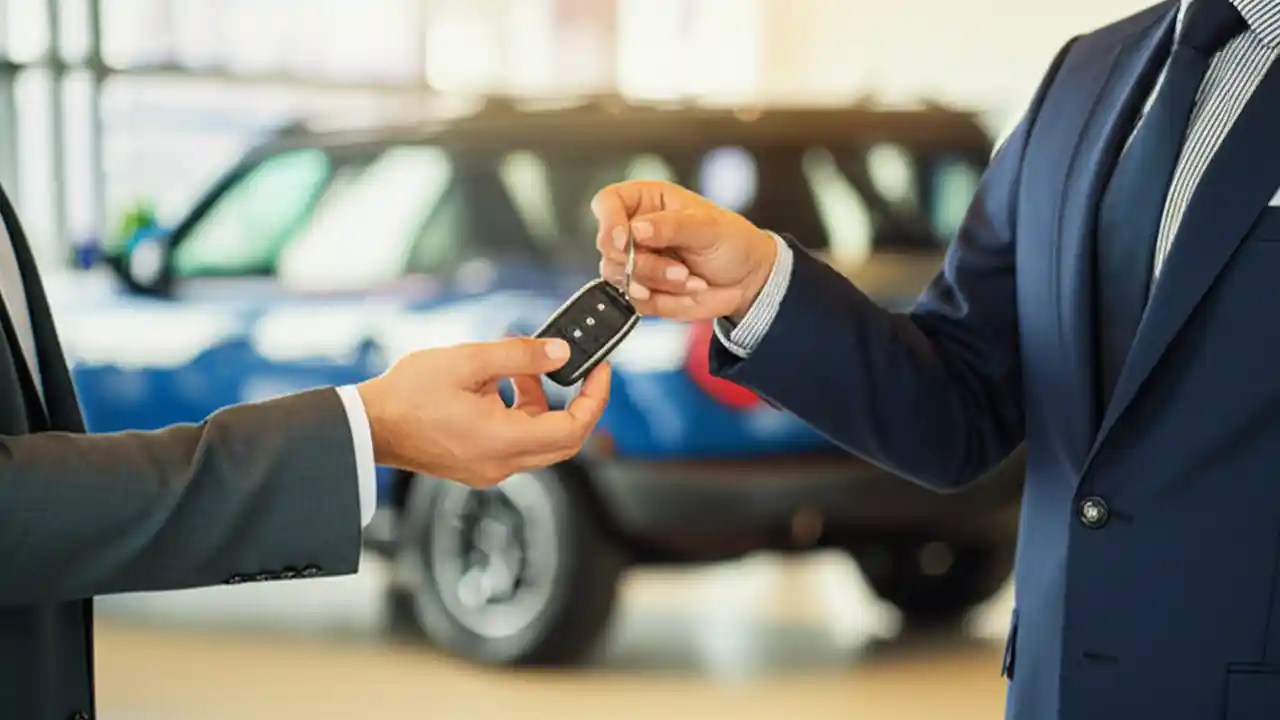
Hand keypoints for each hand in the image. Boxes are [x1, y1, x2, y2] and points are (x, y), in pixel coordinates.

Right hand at [356, 338, 609, 486]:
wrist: (369, 425)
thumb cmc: (408, 395)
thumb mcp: (468, 361)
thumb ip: (519, 356)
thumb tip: (560, 352)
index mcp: (503, 441)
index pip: (573, 428)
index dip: (594, 398)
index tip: (599, 370)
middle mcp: (501, 464)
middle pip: (562, 439)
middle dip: (573, 400)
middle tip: (575, 368)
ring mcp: (488, 468)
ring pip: (537, 438)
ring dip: (539, 402)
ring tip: (515, 367)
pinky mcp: (476, 464)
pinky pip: (515, 441)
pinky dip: (518, 412)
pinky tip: (496, 385)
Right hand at [592, 180, 777, 322]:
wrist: (747, 280)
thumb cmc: (732, 241)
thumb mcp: (708, 227)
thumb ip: (672, 226)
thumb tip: (637, 229)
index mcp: (647, 201)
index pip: (607, 202)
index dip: (608, 221)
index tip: (624, 239)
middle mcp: (634, 230)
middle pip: (608, 246)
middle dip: (642, 262)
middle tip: (678, 268)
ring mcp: (636, 262)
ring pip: (618, 275)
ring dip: (655, 281)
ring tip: (688, 278)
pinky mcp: (641, 289)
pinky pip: (634, 299)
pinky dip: (662, 299)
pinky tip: (687, 289)